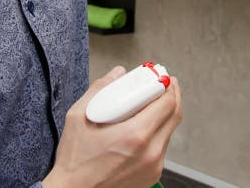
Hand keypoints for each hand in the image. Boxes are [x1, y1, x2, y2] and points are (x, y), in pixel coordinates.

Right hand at [42, 66, 182, 187]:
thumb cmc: (74, 161)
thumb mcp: (78, 117)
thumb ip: (100, 89)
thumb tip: (117, 73)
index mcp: (135, 135)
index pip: (167, 103)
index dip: (168, 85)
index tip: (163, 76)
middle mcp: (150, 152)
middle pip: (174, 115)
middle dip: (172, 95)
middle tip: (165, 84)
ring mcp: (153, 166)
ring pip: (169, 131)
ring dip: (166, 114)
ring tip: (153, 103)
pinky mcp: (152, 176)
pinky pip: (162, 147)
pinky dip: (158, 132)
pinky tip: (146, 125)